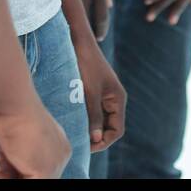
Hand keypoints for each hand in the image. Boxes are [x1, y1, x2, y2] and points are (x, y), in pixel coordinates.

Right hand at [0, 98, 71, 178]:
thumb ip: (16, 160)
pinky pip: (29, 186)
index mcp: (57, 144)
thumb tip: (5, 174)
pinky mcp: (45, 170)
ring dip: (9, 179)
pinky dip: (7, 180)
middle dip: (15, 176)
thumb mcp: (14, 142)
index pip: (38, 169)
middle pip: (37, 176)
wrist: (12, 103)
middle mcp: (61, 155)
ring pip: (33, 181)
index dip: (19, 172)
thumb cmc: (9, 114)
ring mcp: (55, 163)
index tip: (2, 170)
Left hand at [73, 37, 125, 151]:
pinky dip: (85, 119)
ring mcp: (104, 96)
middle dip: (96, 137)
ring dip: (90, 128)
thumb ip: (94, 116)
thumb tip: (97, 139)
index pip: (117, 130)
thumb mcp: (90, 92)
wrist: (79, 43)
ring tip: (75, 133)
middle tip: (78, 143)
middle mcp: (114, 99)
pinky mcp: (95, 92)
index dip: (104, 142)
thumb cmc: (86, 65)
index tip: (87, 147)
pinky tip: (73, 121)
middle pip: (109, 127)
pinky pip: (93, 112)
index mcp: (118, 99)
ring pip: (100, 120)